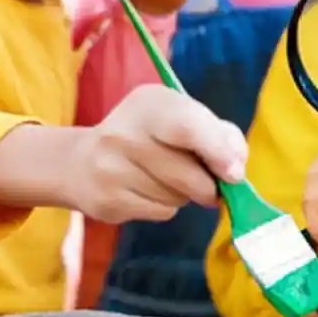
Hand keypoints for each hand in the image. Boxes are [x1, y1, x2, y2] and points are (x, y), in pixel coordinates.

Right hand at [67, 84, 246, 223]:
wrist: (81, 163)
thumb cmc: (150, 137)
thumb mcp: (183, 118)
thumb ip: (219, 134)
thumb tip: (236, 167)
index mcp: (149, 104)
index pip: (187, 127)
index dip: (217, 152)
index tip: (235, 174)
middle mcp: (123, 133)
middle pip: (187, 174)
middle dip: (209, 185)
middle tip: (209, 184)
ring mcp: (110, 169)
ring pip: (176, 198)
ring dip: (185, 195)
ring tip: (167, 179)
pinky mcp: (108, 202)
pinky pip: (161, 213)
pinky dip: (167, 207)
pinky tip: (149, 191)